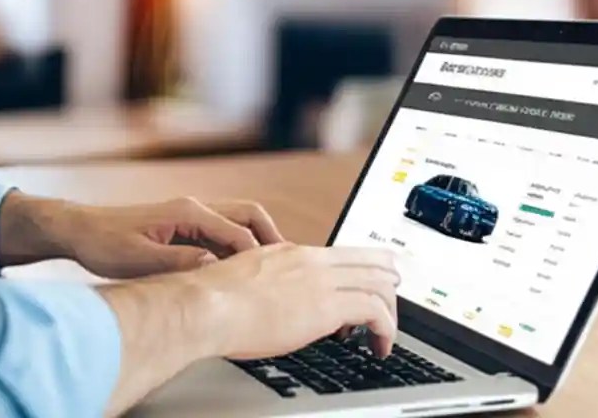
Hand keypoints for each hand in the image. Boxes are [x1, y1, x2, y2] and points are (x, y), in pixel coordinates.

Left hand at [67, 197, 286, 278]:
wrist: (81, 231)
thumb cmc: (104, 244)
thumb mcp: (138, 260)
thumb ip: (176, 263)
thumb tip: (211, 267)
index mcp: (187, 213)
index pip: (237, 232)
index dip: (260, 256)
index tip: (277, 276)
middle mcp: (193, 209)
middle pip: (248, 215)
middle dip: (271, 237)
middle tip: (288, 265)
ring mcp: (189, 216)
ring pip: (237, 221)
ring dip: (257, 241)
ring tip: (272, 270)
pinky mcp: (184, 227)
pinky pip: (222, 231)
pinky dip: (239, 246)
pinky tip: (242, 271)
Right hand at [195, 243, 399, 358]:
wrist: (206, 306)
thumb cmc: (215, 301)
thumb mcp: (251, 281)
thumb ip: (275, 286)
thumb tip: (283, 303)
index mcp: (292, 253)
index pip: (347, 253)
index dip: (371, 269)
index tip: (376, 286)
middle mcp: (312, 261)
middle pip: (373, 263)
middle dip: (388, 288)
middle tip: (390, 310)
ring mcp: (320, 280)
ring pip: (380, 284)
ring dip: (390, 312)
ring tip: (385, 334)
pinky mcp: (326, 306)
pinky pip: (374, 310)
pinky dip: (386, 329)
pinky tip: (378, 345)